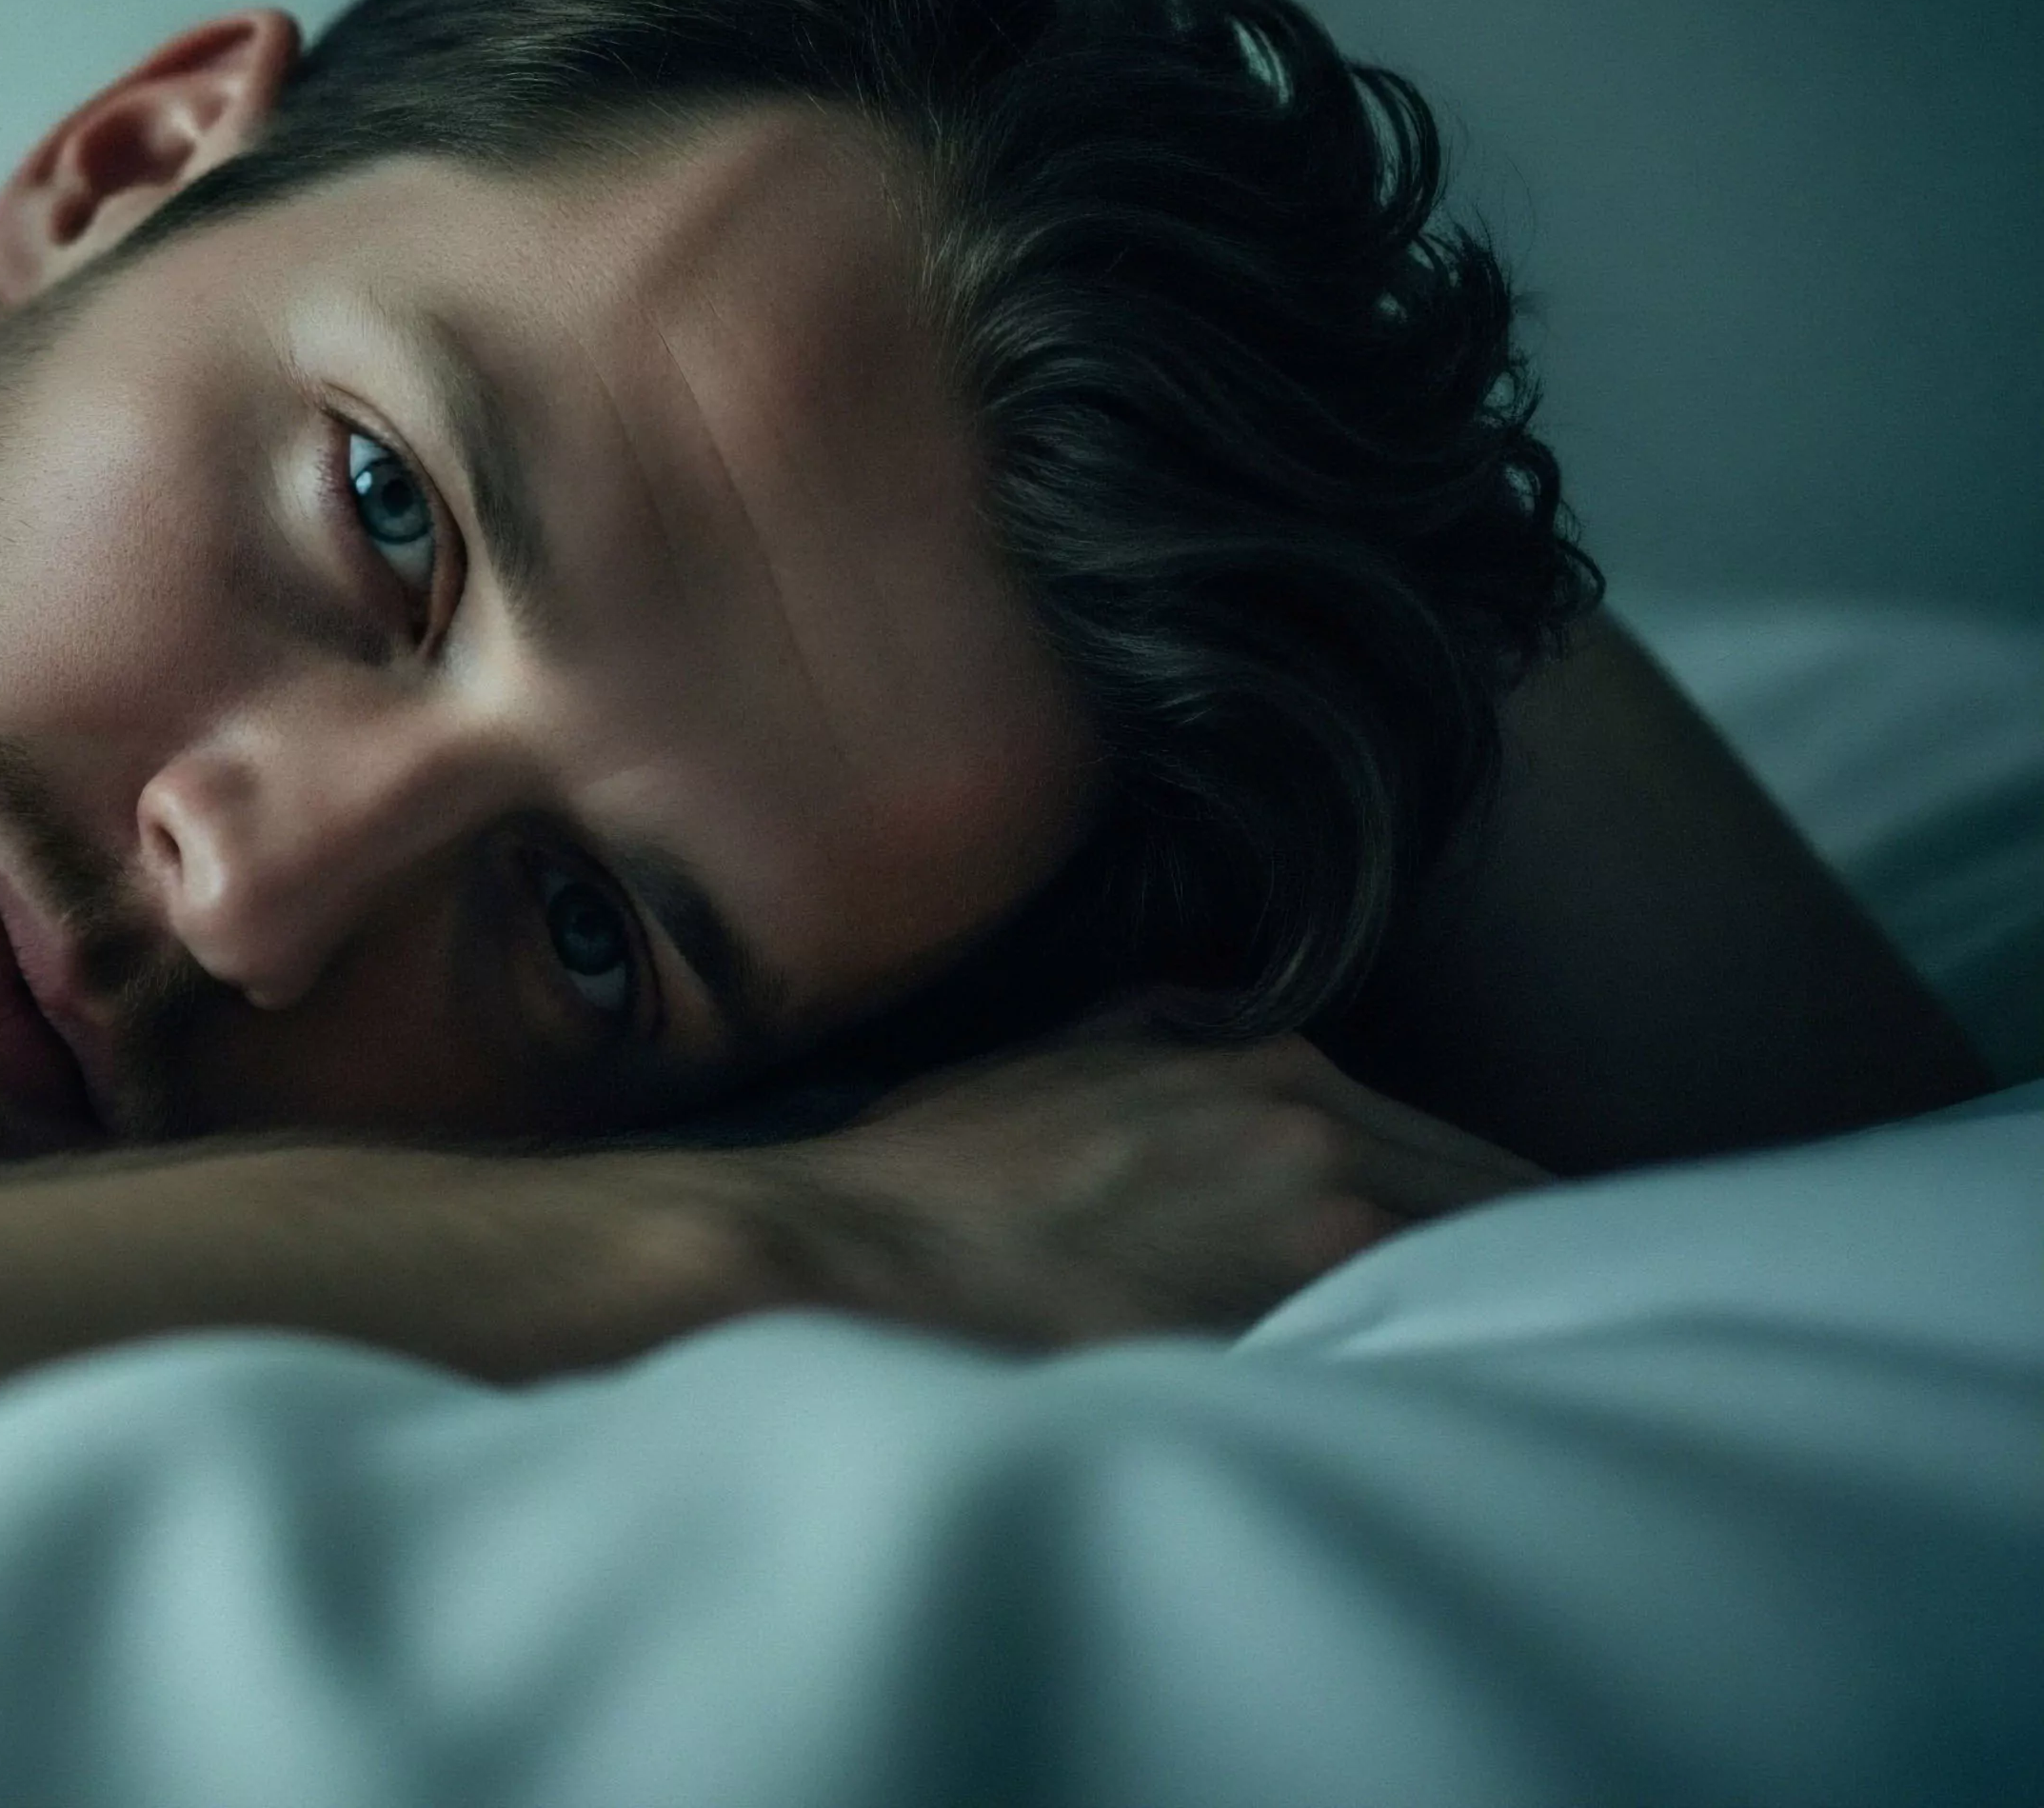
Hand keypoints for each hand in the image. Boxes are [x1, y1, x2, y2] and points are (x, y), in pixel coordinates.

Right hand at [719, 1027, 1547, 1345]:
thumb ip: (1170, 1032)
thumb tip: (1227, 1016)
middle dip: (1550, 1275)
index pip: (1475, 1156)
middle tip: (1591, 1345)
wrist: (849, 1255)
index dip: (1527, 1224)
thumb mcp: (1062, 1054)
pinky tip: (1447, 1423)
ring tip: (1539, 1391)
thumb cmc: (934, 1178)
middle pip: (1510, 1213)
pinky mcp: (1271, 1329)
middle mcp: (1315, 1135)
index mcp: (1274, 1070)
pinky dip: (1438, 1380)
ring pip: (1480, 1280)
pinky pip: (1404, 1355)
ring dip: (1509, 1328)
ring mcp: (1305, 1231)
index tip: (1551, 1275)